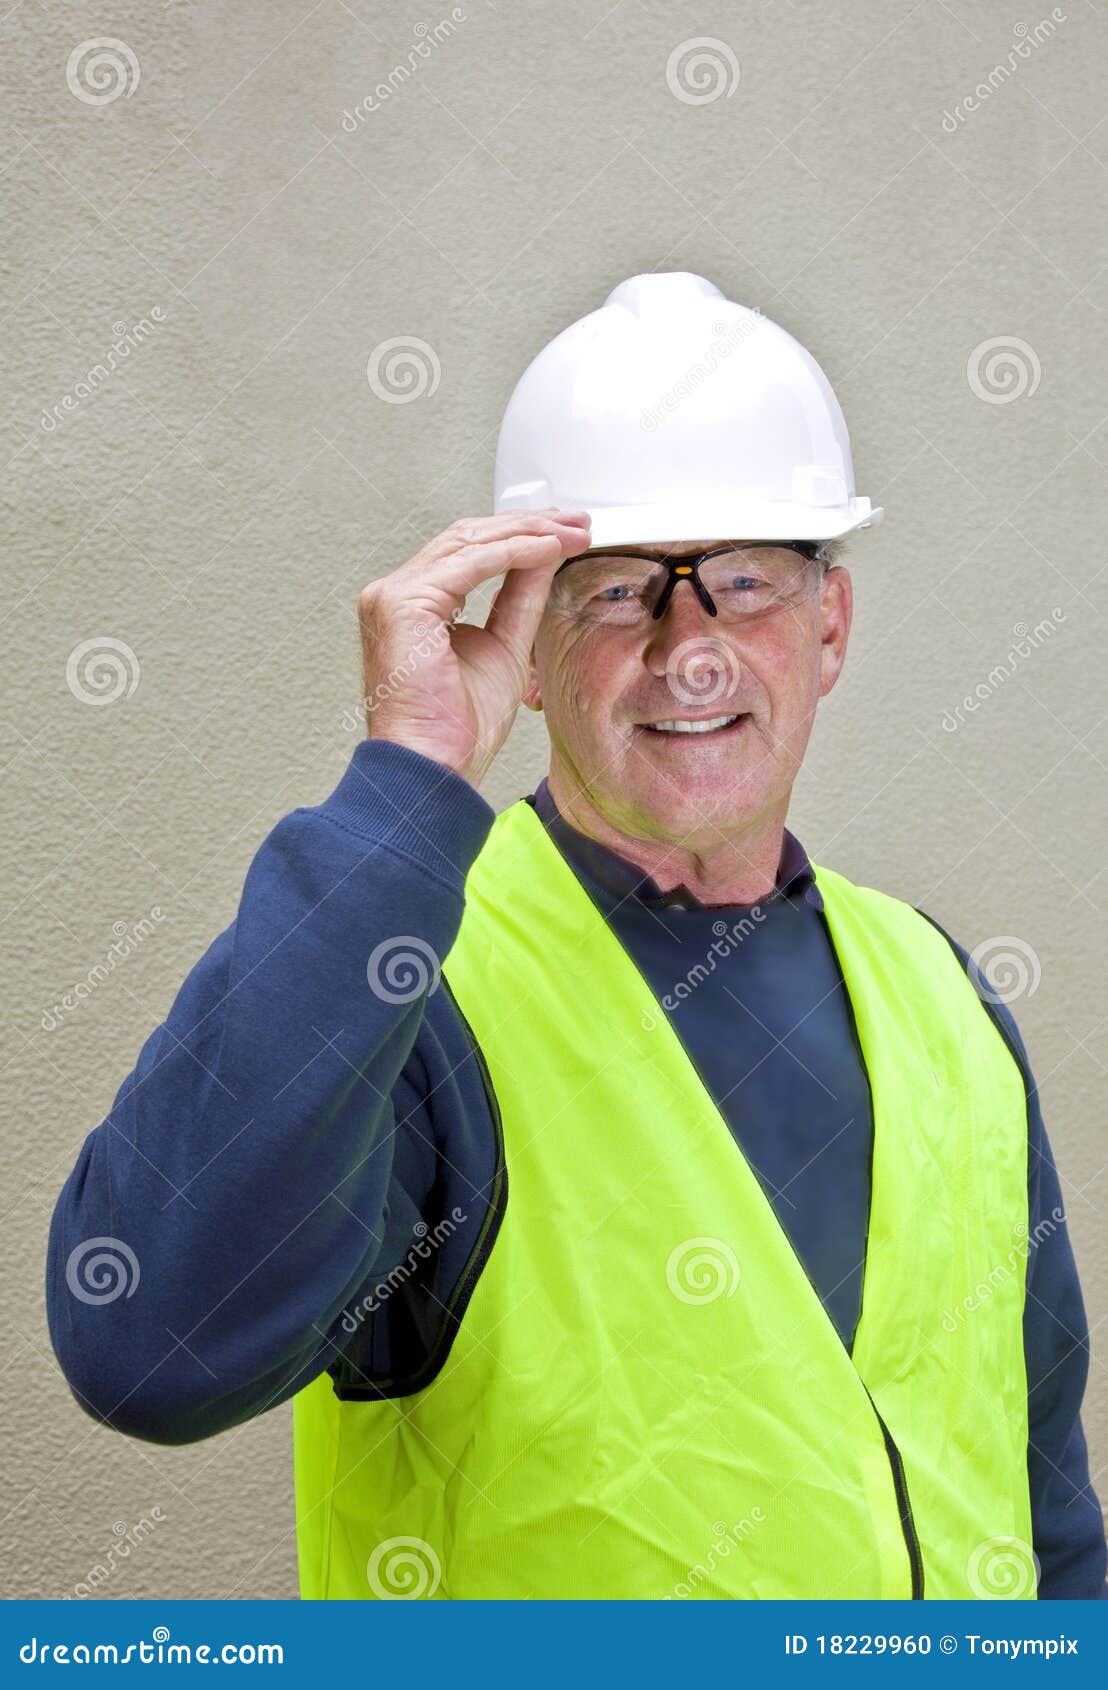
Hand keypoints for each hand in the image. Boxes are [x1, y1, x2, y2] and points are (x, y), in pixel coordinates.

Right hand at [357, 509, 590, 787]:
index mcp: (415, 608)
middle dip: (528, 525)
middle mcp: (396, 595)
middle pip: (468, 538)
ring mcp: (393, 596)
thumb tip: (543, 557)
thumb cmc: (458, 730)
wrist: (436, 768)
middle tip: (577, 523)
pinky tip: (549, 548)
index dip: (519, 537)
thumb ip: (519, 599)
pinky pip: (469, 562)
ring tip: (572, 532)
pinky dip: (514, 551)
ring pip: (469, 541)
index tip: (565, 535)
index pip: (469, 552)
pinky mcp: (403, 603)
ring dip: (528, 532)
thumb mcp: (505, 648)